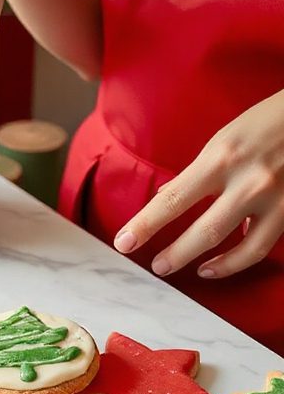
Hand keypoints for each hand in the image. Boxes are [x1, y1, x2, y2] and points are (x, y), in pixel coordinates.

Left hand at [113, 90, 283, 278]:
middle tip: (158, 266)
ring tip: (193, 270)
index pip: (172, 200)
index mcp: (221, 158)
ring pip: (238, 249)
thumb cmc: (265, 124)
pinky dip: (238, 261)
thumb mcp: (223, 139)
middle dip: (176, 254)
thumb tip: (165, 197)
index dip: (145, 225)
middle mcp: (248, 181)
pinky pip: (261, 247)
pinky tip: (221, 264)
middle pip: (204, 232)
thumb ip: (197, 173)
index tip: (124, 242)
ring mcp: (275, 199)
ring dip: (211, 266)